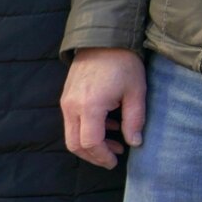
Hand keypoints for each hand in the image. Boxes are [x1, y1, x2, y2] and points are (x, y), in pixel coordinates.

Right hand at [59, 47, 145, 169]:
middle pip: (74, 144)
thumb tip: (135, 143)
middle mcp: (72, 107)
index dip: (103, 156)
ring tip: (114, 143)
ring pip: (70, 136)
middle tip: (112, 159)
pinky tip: (106, 126)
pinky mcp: (66, 98)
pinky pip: (71, 123)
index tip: (116, 161)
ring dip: (89, 145)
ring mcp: (66, 103)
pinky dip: (85, 131)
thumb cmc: (123, 64)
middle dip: (93, 156)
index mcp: (90, 106)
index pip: (90, 143)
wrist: (103, 40)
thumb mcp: (136, 92)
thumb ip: (134, 120)